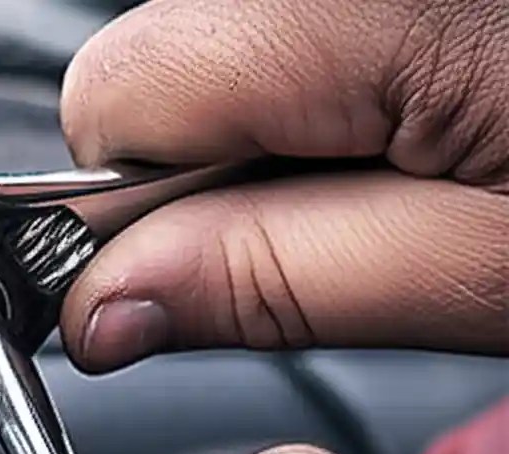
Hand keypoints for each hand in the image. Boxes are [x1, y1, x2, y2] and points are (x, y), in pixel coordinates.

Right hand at [56, 0, 506, 371]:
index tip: (195, 272)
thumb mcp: (481, 265)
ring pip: (202, 47)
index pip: (108, 98)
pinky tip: (401, 117)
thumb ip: (274, 280)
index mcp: (353, 5)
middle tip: (324, 218)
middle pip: (142, 65)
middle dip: (194, 166)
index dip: (127, 207)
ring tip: (390, 162)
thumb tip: (100, 306)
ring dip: (260, 124)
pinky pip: (267, 27)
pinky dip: (307, 87)